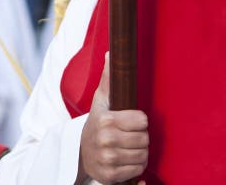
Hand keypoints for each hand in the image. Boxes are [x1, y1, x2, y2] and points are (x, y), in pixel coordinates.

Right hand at [78, 53, 147, 184]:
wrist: (80, 152)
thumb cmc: (97, 123)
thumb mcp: (101, 101)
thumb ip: (109, 78)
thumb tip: (110, 53)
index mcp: (105, 120)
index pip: (142, 120)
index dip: (138, 121)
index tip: (129, 121)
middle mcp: (105, 140)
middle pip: (145, 139)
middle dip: (140, 137)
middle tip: (128, 135)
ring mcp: (107, 159)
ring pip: (143, 156)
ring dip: (139, 153)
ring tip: (127, 147)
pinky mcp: (110, 176)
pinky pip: (137, 171)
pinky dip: (135, 167)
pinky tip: (125, 160)